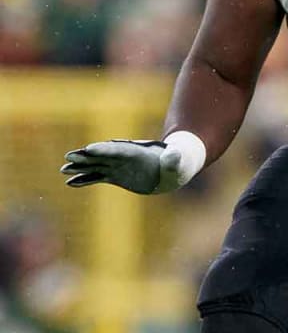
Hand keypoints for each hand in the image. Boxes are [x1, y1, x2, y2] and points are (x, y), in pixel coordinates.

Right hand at [61, 140, 183, 193]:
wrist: (171, 169)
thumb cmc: (176, 163)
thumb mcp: (178, 161)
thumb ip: (173, 158)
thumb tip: (173, 155)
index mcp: (137, 152)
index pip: (118, 150)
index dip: (104, 149)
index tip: (89, 149)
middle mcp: (123, 157)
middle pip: (102, 155)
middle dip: (86, 156)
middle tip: (69, 156)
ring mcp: (118, 166)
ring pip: (95, 165)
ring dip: (80, 167)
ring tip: (63, 169)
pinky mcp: (115, 175)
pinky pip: (97, 177)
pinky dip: (85, 180)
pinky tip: (70, 183)